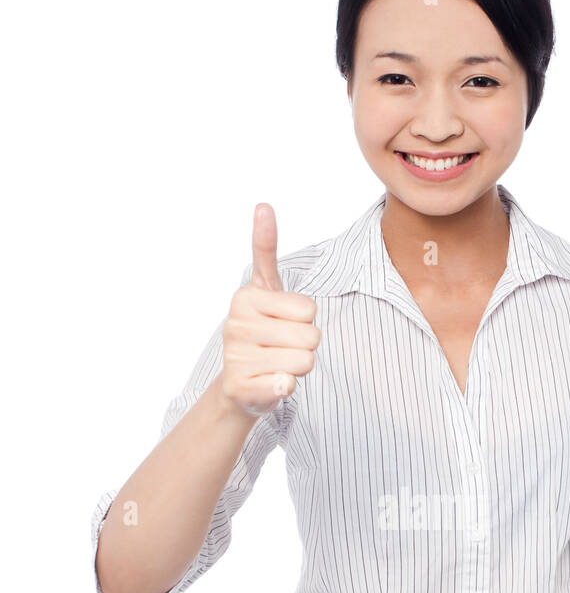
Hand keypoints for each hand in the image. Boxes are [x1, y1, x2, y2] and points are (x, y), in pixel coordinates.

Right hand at [221, 203, 319, 417]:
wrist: (240, 385)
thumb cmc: (263, 333)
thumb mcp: (265, 290)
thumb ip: (265, 251)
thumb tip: (262, 205)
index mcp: (245, 297)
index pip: (310, 309)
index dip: (306, 320)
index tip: (284, 323)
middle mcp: (235, 325)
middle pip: (311, 336)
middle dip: (305, 346)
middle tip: (282, 349)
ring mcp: (235, 357)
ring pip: (304, 362)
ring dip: (298, 367)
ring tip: (276, 365)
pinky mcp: (240, 387)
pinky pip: (286, 385)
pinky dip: (285, 387)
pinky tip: (269, 384)